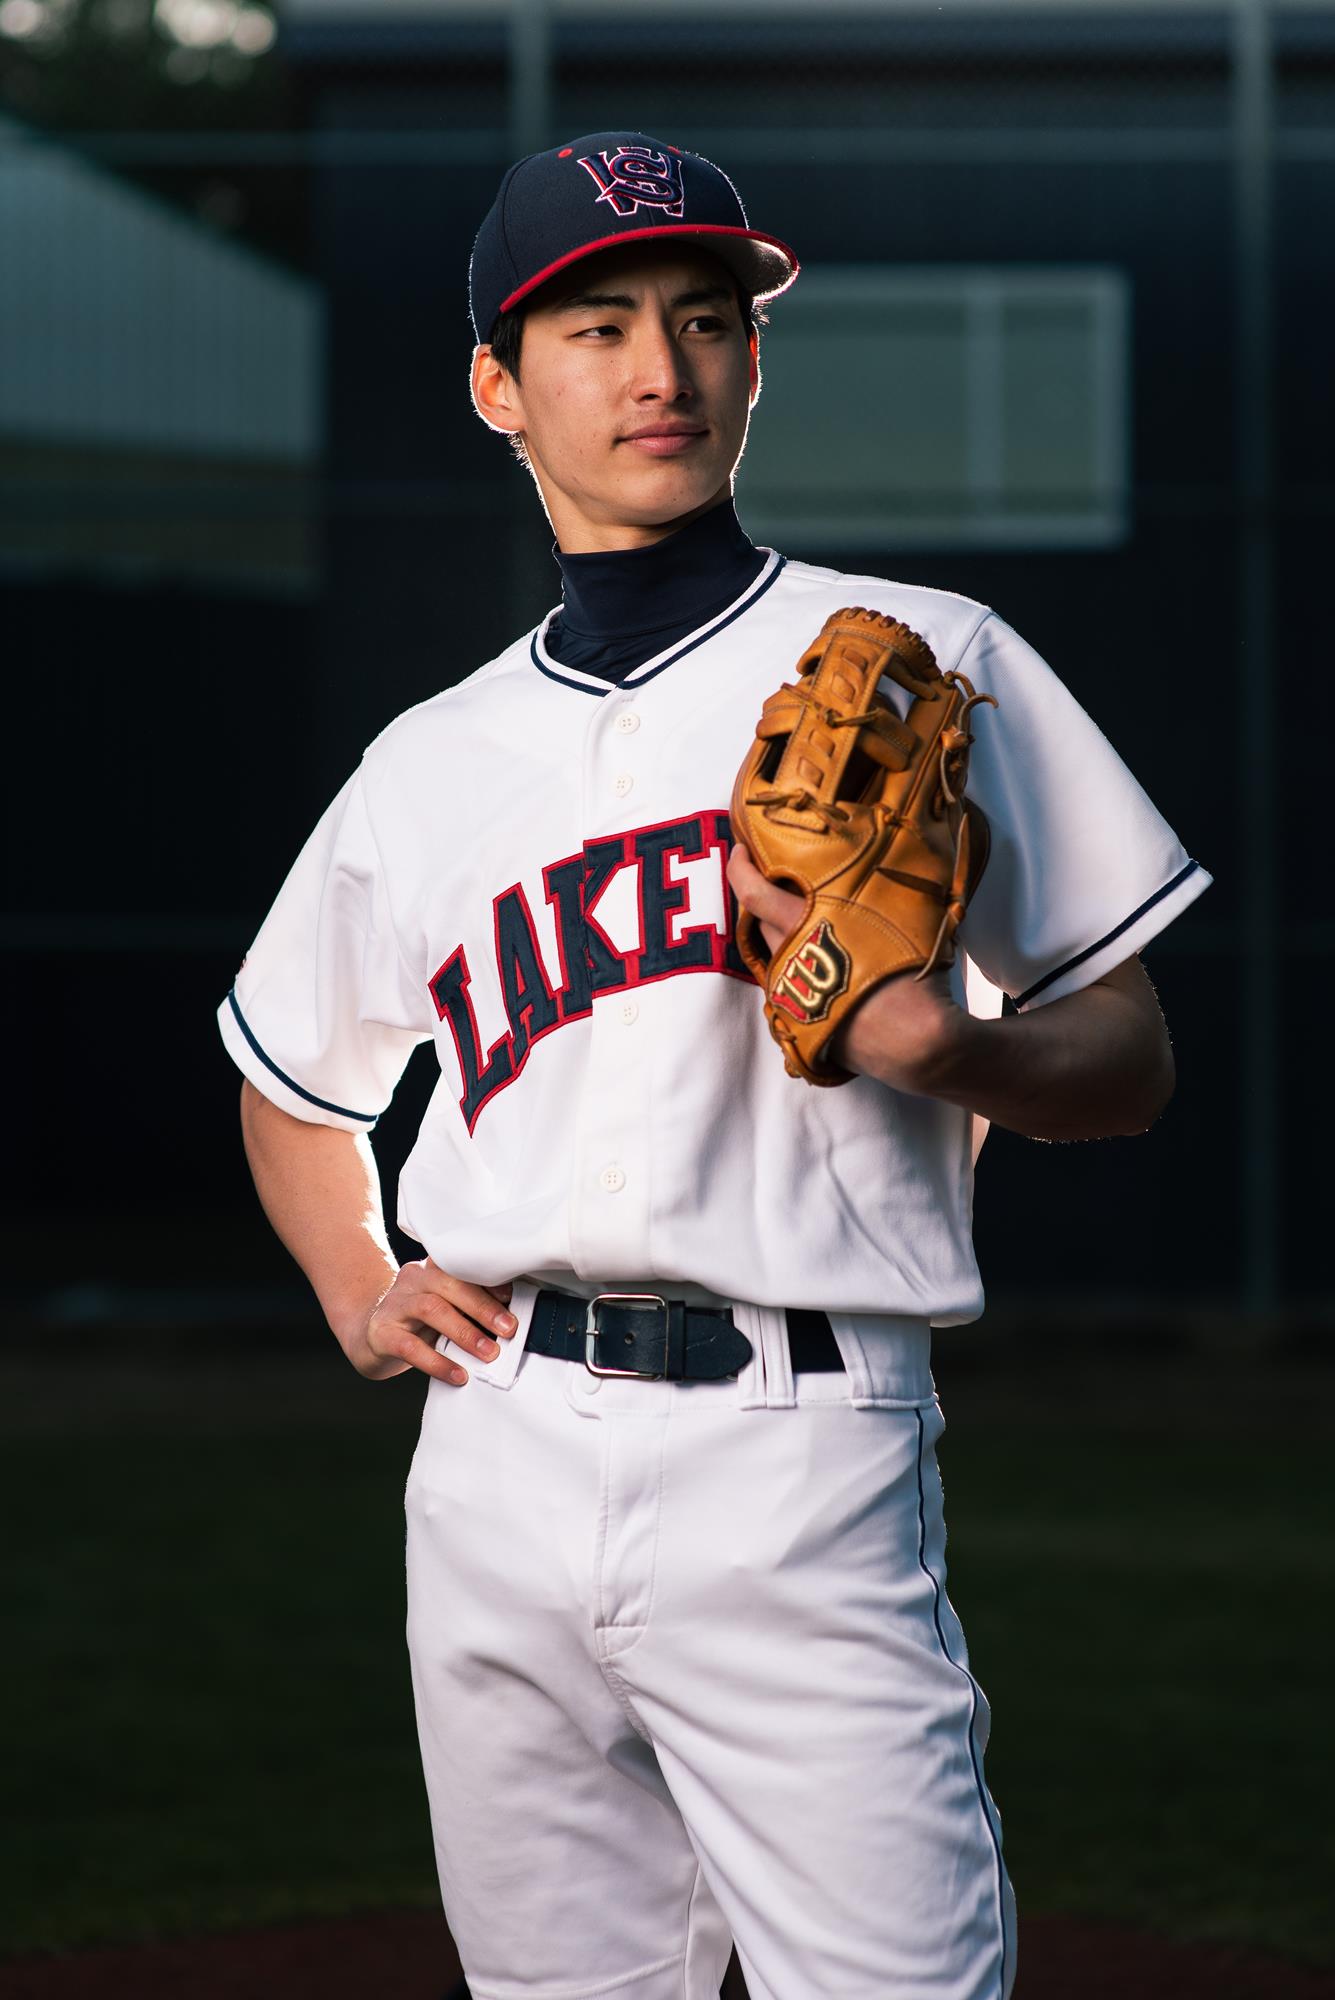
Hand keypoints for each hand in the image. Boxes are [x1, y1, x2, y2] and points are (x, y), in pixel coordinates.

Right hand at [344, 1260, 518, 1386]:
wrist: (371, 1337)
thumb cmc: (418, 1323)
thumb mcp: (445, 1308)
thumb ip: (469, 1306)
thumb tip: (510, 1320)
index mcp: (432, 1268)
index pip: (461, 1265)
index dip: (487, 1279)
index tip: (511, 1296)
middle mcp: (412, 1279)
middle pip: (448, 1283)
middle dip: (482, 1306)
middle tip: (508, 1329)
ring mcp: (394, 1304)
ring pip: (431, 1309)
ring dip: (465, 1332)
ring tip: (489, 1353)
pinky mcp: (381, 1333)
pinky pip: (411, 1347)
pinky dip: (437, 1362)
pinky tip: (458, 1374)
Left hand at [726, 840, 969, 1094]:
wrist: (914, 1043)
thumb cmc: (912, 975)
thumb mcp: (906, 918)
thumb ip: (884, 888)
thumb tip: (896, 859)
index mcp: (809, 924)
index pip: (754, 891)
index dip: (740, 867)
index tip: (740, 849)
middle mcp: (790, 955)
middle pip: (756, 918)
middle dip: (757, 894)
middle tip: (767, 874)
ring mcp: (790, 990)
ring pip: (770, 950)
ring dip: (775, 930)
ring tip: (797, 915)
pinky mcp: (797, 1020)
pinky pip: (785, 980)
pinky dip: (793, 963)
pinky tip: (815, 958)